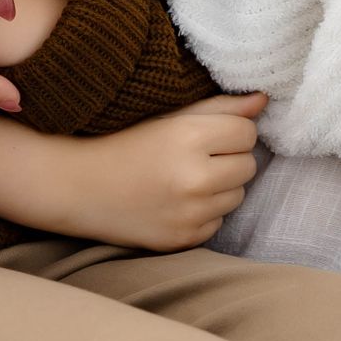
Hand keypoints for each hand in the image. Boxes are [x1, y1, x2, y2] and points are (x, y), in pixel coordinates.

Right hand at [53, 94, 266, 251]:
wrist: (77, 187)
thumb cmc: (124, 142)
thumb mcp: (170, 116)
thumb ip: (221, 107)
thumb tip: (264, 100)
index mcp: (190, 138)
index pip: (247, 132)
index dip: (230, 131)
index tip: (208, 133)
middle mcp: (194, 178)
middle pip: (248, 165)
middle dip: (229, 159)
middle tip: (196, 157)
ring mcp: (189, 214)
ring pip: (237, 196)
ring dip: (221, 187)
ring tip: (185, 178)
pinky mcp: (182, 240)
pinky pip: (217, 223)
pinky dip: (204, 213)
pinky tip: (176, 202)